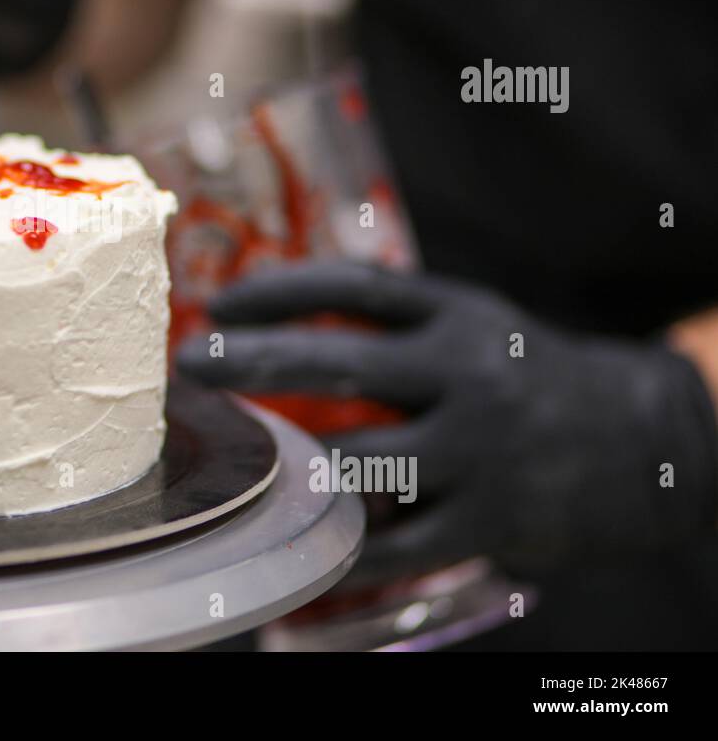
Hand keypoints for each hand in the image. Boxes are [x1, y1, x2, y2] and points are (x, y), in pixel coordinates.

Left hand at [176, 262, 717, 581]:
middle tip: (192, 364)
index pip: (356, 289)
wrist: (645, 443)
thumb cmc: (524, 374)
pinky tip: (295, 543)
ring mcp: (480, 450)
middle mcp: (468, 375)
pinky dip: (338, 548)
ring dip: (290, 463)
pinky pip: (395, 543)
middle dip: (256, 362)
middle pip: (344, 363)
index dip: (280, 292)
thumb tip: (273, 305)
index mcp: (458, 316)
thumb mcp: (472, 322)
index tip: (218, 304)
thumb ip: (392, 315)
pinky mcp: (490, 520)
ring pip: (362, 460)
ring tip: (238, 464)